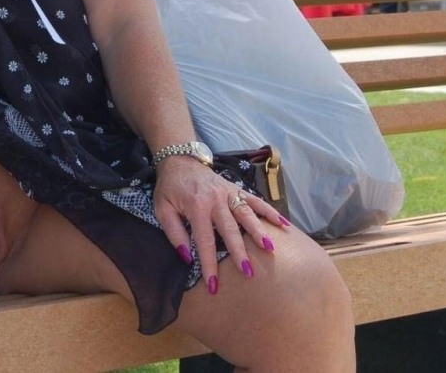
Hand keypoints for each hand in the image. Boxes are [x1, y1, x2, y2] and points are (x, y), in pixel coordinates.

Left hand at [152, 157, 287, 293]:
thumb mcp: (162, 209)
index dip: (209, 264)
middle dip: (239, 251)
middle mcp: (215, 199)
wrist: (179, 160)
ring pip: (246, 214)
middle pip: (230, 229)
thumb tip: (186, 256)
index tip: (214, 285)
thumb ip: (174, 232)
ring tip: (269, 248)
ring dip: (258, 231)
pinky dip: (270, 211)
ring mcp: (228, 193)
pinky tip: (283, 224)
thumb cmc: (170, 188)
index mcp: (196, 206)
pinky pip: (255, 200)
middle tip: (248, 272)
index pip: (204, 240)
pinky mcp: (236, 189)